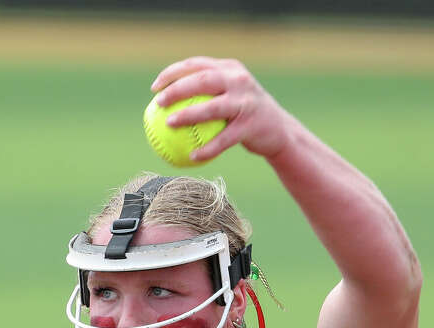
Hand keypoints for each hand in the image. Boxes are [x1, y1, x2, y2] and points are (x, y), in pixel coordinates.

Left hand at [150, 57, 296, 162]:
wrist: (279, 131)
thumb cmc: (243, 115)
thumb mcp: (228, 95)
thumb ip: (203, 93)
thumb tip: (162, 104)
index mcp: (230, 69)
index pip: (197, 64)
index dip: (173, 72)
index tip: (154, 88)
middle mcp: (239, 80)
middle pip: (203, 80)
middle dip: (178, 89)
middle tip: (159, 102)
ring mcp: (247, 101)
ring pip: (213, 107)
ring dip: (189, 114)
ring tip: (169, 123)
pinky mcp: (252, 124)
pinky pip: (224, 139)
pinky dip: (208, 148)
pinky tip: (192, 157)